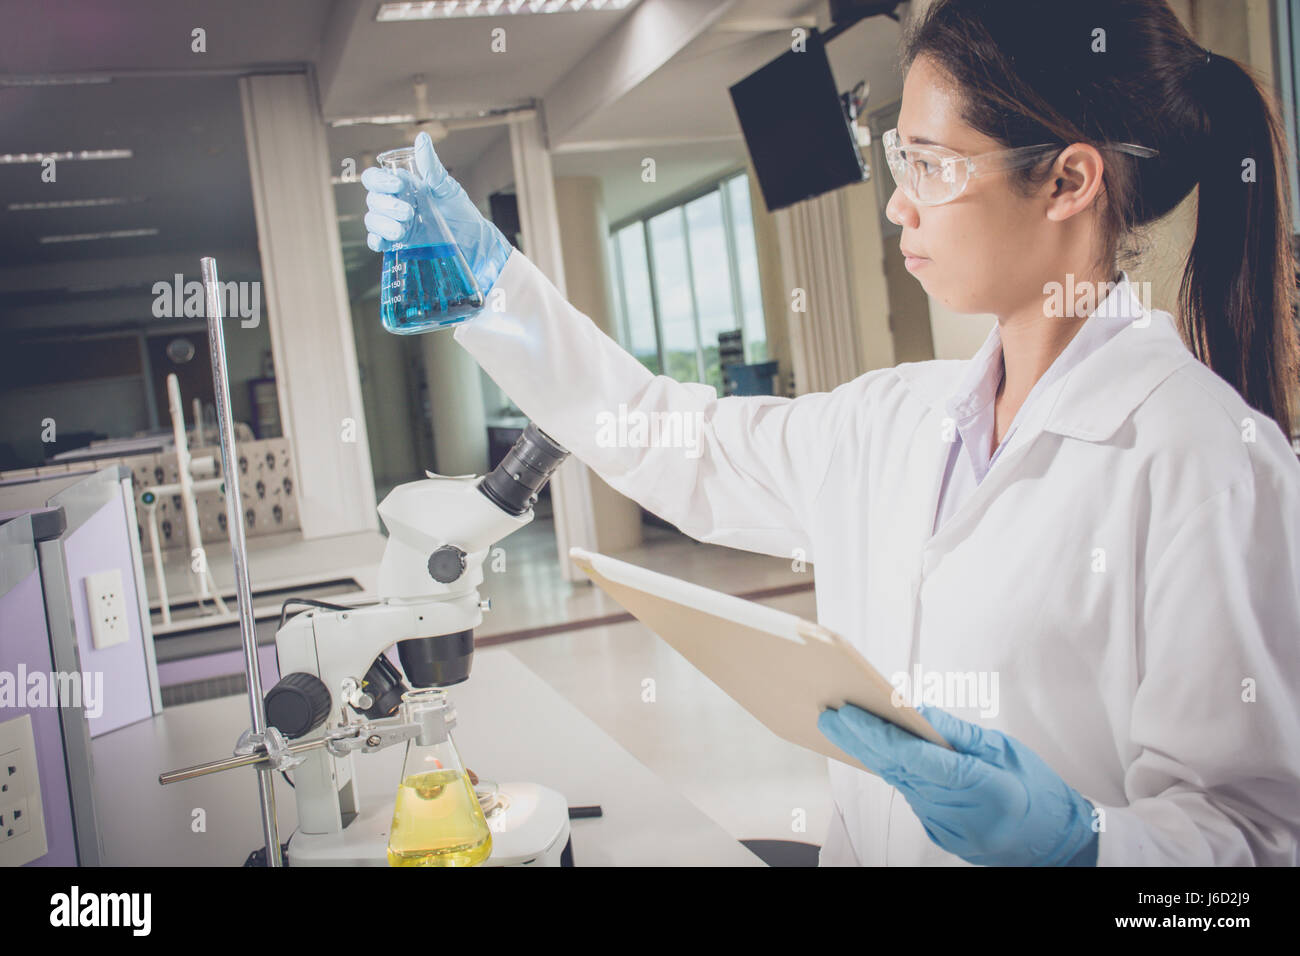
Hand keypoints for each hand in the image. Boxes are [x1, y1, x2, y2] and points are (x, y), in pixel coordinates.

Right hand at [361, 131, 513, 294]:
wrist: (472, 240)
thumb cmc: (459, 209)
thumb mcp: (446, 186)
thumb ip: (431, 165)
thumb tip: (422, 137)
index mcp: (402, 186)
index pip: (375, 178)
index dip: (379, 181)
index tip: (397, 186)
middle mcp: (394, 203)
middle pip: (373, 200)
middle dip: (387, 206)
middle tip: (409, 213)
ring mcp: (395, 223)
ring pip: (373, 220)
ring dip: (382, 224)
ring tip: (402, 231)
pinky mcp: (398, 244)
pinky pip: (377, 241)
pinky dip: (376, 241)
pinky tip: (383, 243)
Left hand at [817, 703, 1098, 865]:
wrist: (1055, 842)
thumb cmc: (1037, 789)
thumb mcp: (1005, 750)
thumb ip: (957, 732)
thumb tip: (914, 707)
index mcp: (981, 786)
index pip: (917, 758)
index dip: (880, 735)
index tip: (849, 713)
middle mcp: (957, 812)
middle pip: (897, 771)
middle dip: (859, 741)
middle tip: (828, 715)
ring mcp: (946, 827)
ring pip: (898, 783)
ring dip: (869, 753)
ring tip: (840, 724)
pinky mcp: (940, 832)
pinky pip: (909, 794)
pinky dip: (890, 770)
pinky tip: (871, 749)